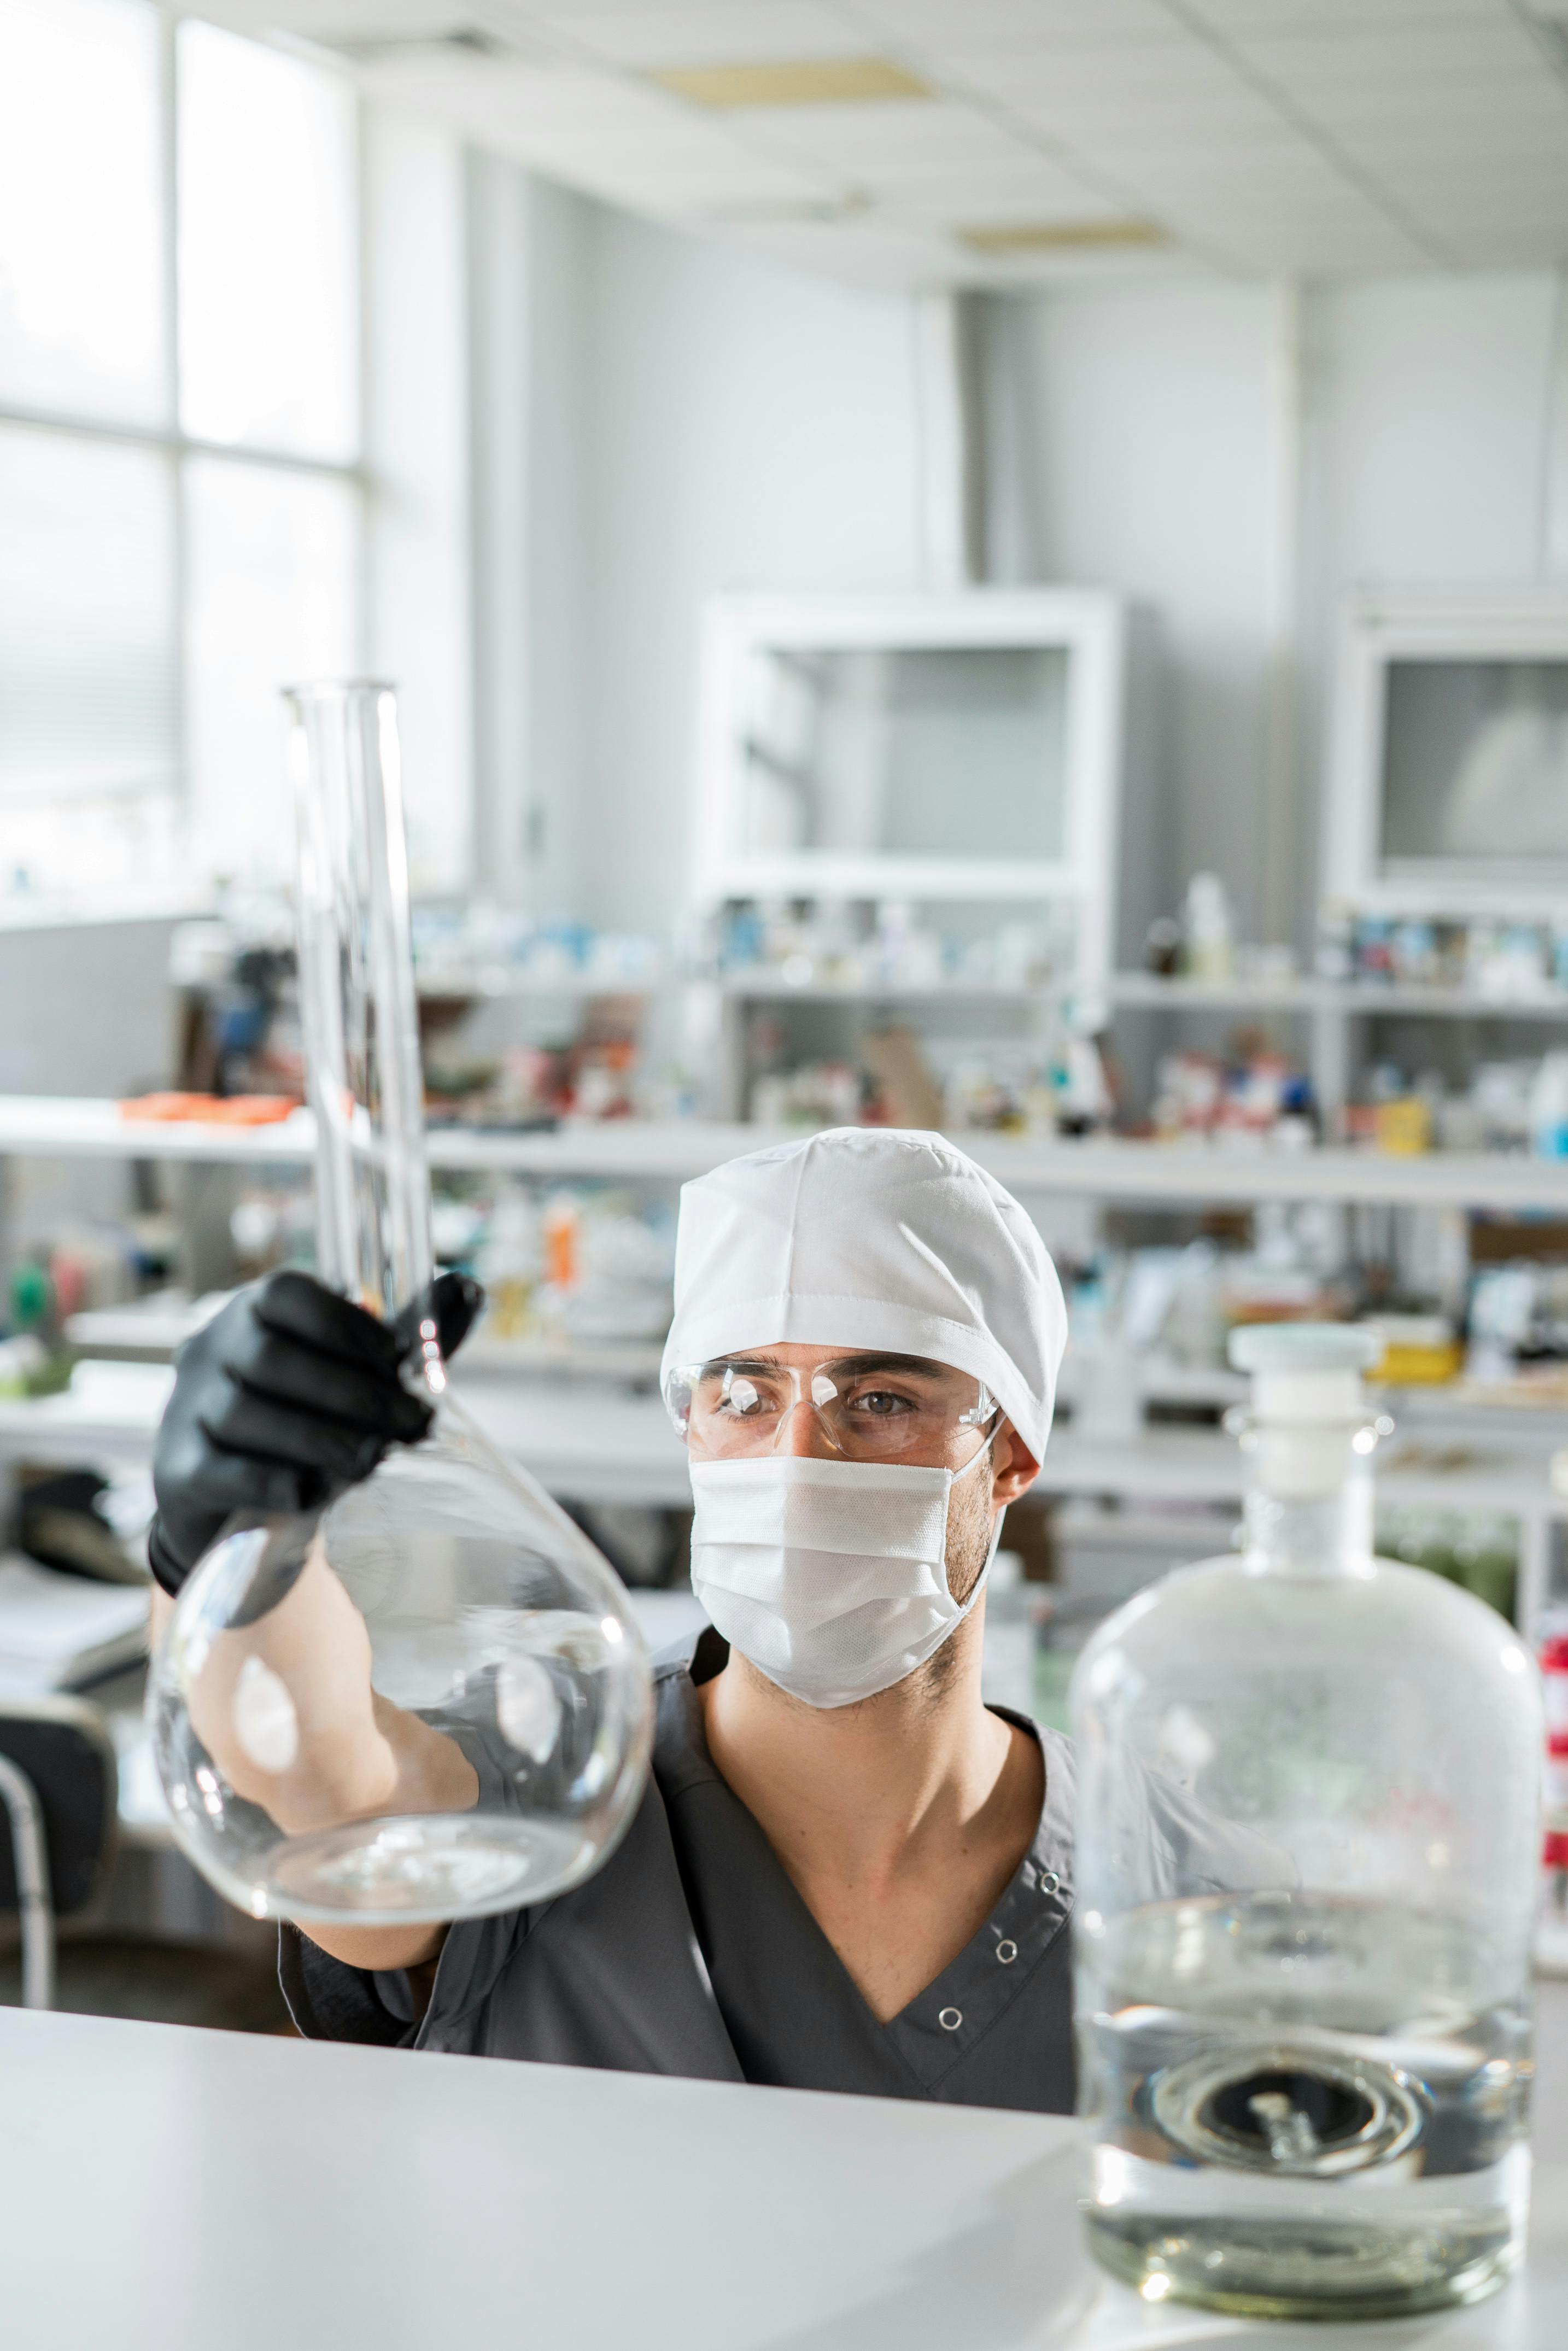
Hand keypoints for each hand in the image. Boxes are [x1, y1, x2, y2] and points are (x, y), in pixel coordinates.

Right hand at [147, 1268, 483, 1596]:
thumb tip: (467, 1291)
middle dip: (353, 1394)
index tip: (397, 1358)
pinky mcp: (176, 1470)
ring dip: (321, 1438)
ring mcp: (184, 1410)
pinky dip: (272, 1480)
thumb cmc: (304, 1421)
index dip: (344, 1323)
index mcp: (253, 1313)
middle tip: (414, 1424)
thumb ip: (406, 1338)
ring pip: (245, 1413)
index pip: (285, 1294)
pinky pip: (219, 1470)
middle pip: (272, 1359)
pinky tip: (315, 1493)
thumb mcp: (353, 1376)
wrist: (233, 1500)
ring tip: (376, 1459)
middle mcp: (210, 1351)